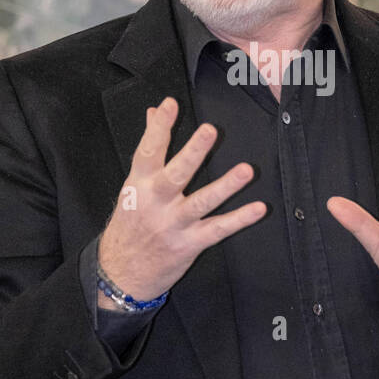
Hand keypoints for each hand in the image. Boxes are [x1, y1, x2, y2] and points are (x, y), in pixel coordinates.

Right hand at [98, 96, 265, 303]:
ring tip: (247, 170)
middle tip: (210, 130)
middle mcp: (156, 203)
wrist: (119, 275)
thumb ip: (148, 149)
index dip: (158, 128)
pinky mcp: (190, 244)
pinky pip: (218, 229)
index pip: (147, 151)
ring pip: (202, 202)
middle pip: (176, 174)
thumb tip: (154, 111)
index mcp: (139, 185)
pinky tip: (259, 208)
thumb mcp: (132, 187)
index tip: (170, 104)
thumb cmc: (130, 225)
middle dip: (193, 152)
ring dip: (226, 186)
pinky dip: (239, 219)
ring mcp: (174, 224)